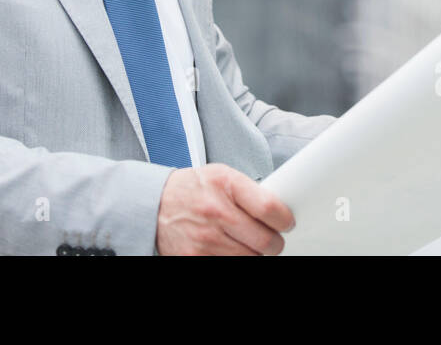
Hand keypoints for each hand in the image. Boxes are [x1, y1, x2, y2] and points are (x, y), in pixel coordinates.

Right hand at [156, 163, 295, 254]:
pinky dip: (235, 258)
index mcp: (225, 184)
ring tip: (244, 242)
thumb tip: (280, 211)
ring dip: (254, 253)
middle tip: (271, 239)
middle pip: (265, 241)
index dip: (284, 220)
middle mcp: (215, 212)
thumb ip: (249, 191)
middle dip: (274, 243)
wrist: (154, 206)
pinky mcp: (195, 258)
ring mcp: (205, 239)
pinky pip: (231, 265)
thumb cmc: (193, 189)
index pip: (269, 209)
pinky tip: (229, 249)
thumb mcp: (221, 176)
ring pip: (251, 258)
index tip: (285, 222)